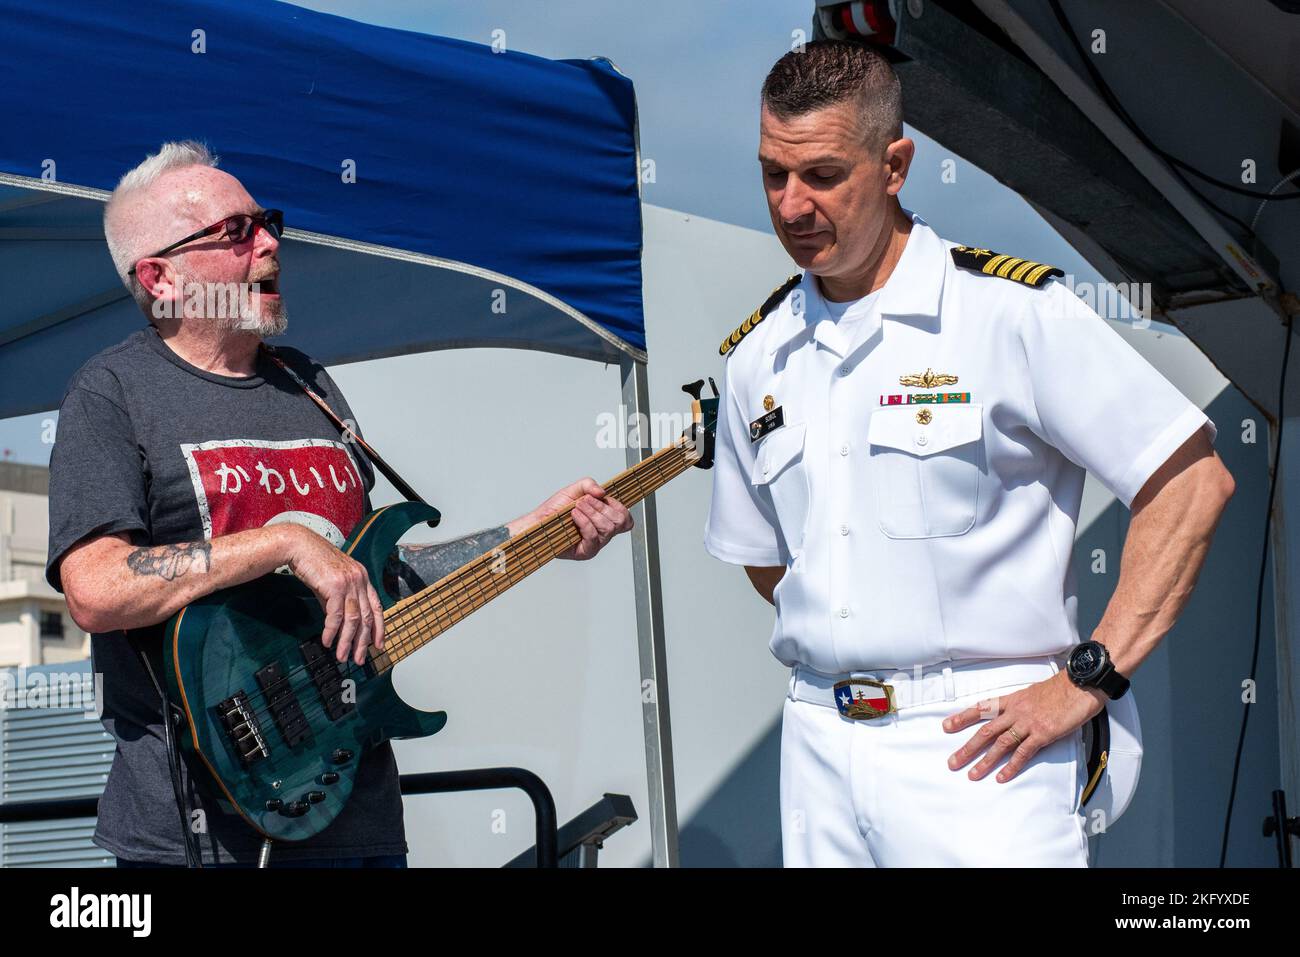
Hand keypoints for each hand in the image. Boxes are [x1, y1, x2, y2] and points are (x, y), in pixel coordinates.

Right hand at [281, 525, 384, 664]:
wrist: (299, 546)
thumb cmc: (314, 562)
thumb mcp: (333, 581)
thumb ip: (339, 599)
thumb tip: (339, 622)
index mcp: (363, 578)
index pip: (377, 607)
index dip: (379, 628)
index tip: (378, 645)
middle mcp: (359, 580)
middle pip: (366, 617)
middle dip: (362, 641)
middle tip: (358, 658)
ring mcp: (348, 582)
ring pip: (352, 619)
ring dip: (347, 641)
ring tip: (342, 656)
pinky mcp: (334, 586)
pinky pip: (335, 615)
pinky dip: (332, 631)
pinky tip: (327, 641)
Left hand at [528, 477, 632, 560]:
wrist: (539, 522)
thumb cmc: (555, 510)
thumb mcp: (574, 490)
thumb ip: (589, 485)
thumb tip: (602, 492)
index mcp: (604, 520)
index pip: (626, 518)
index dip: (618, 505)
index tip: (602, 497)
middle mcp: (603, 533)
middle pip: (619, 521)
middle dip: (602, 506)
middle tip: (584, 501)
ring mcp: (596, 544)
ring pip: (608, 528)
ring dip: (592, 512)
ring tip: (577, 507)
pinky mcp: (585, 552)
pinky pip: (593, 537)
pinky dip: (584, 522)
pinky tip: (575, 515)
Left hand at [941, 671, 1105, 782]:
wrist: (1080, 684)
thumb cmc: (1061, 688)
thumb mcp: (1033, 693)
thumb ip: (1021, 705)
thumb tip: (1013, 715)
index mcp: (1012, 700)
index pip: (981, 708)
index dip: (962, 718)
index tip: (946, 726)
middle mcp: (1015, 712)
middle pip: (985, 731)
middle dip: (967, 748)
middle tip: (953, 762)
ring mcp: (1028, 723)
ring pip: (1000, 744)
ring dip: (985, 762)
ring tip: (972, 774)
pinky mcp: (1043, 734)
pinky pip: (1024, 753)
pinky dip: (1012, 766)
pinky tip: (1002, 777)